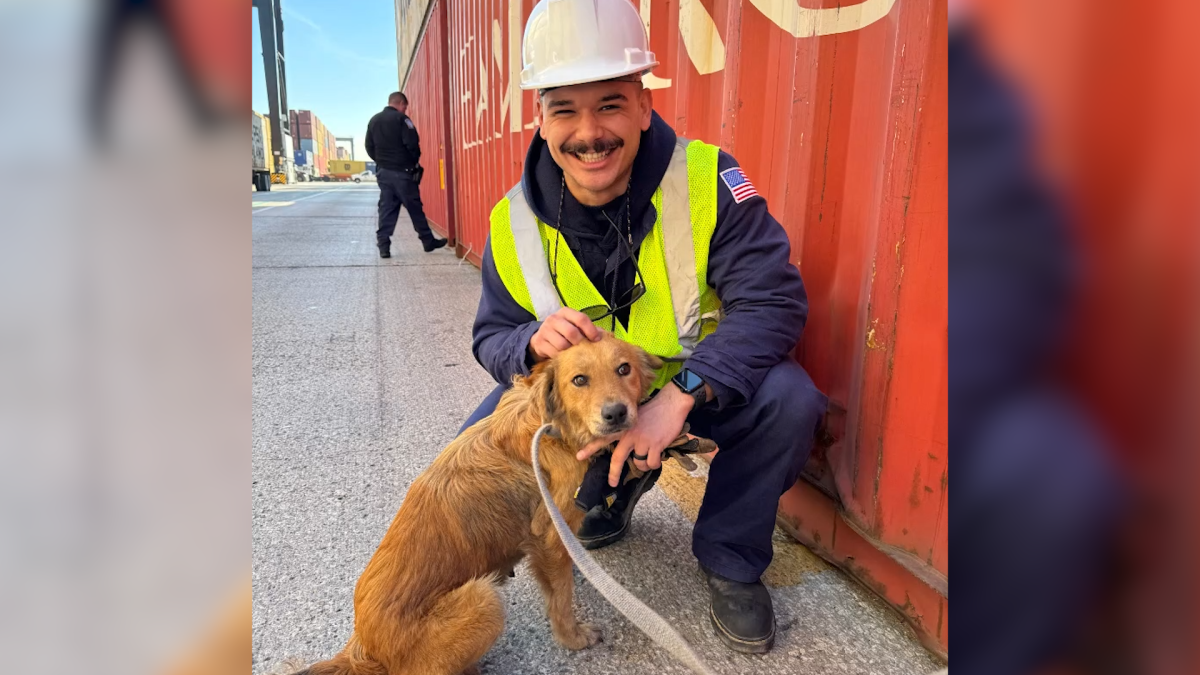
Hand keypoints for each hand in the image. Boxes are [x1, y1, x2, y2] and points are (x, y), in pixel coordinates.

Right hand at [528, 308, 601, 361]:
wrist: (541, 337)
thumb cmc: (563, 332)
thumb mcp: (574, 326)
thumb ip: (588, 329)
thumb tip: (603, 336)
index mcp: (565, 312)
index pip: (581, 318)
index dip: (591, 330)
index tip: (596, 340)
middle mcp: (554, 319)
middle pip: (571, 332)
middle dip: (579, 342)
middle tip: (582, 348)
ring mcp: (545, 330)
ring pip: (562, 344)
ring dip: (569, 351)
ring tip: (571, 351)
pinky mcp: (539, 342)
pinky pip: (554, 353)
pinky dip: (560, 356)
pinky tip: (562, 355)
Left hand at [577, 384, 692, 486]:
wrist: (671, 403)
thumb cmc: (654, 410)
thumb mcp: (635, 417)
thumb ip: (629, 431)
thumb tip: (628, 448)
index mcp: (624, 428)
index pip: (603, 439)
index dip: (590, 448)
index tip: (579, 456)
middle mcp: (630, 435)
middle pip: (617, 459)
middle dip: (614, 474)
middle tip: (612, 483)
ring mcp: (642, 441)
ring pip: (639, 464)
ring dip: (644, 465)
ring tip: (650, 456)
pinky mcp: (655, 445)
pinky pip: (652, 463)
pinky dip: (655, 464)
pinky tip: (658, 457)